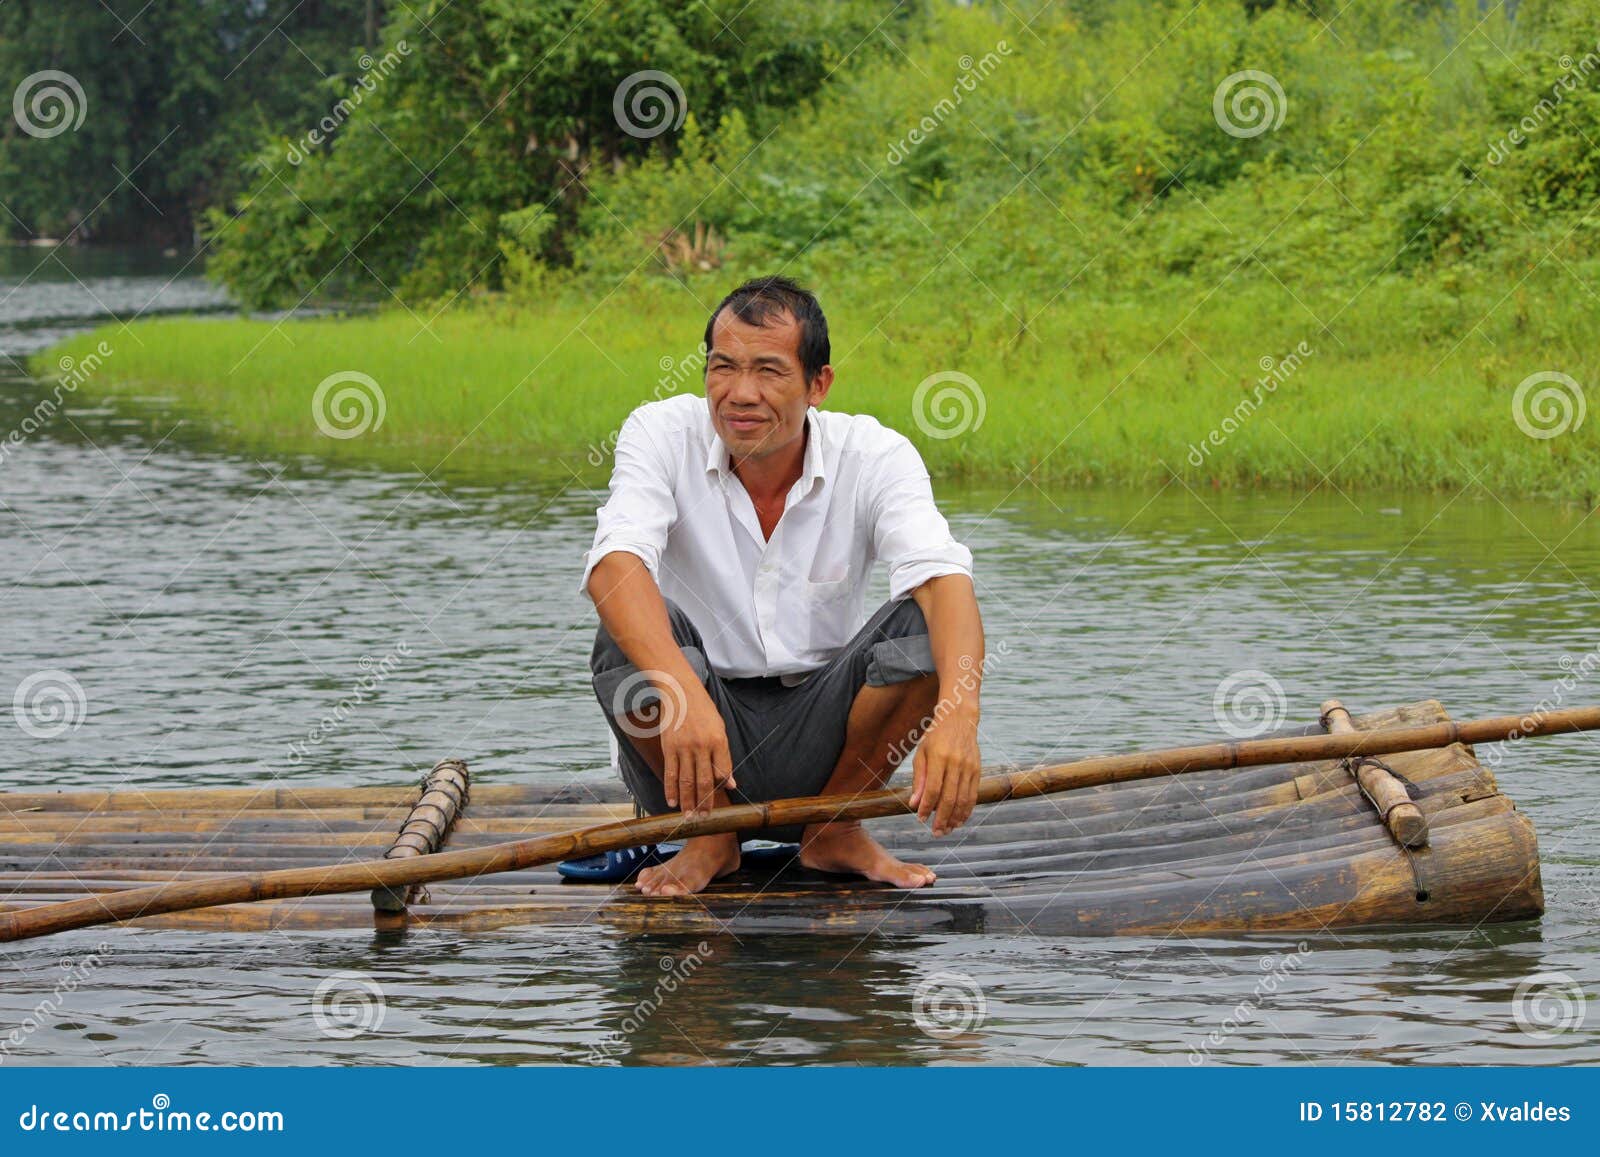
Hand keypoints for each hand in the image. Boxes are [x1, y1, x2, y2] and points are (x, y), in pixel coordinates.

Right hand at [658, 681, 735, 815]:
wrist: (680, 692)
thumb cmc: (703, 711)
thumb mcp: (720, 729)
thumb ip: (725, 757)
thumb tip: (731, 783)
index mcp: (719, 741)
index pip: (722, 772)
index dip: (721, 790)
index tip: (718, 804)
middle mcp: (702, 746)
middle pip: (704, 781)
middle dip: (704, 802)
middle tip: (704, 818)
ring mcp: (684, 748)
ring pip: (686, 781)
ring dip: (687, 801)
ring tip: (689, 816)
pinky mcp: (669, 748)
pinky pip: (670, 773)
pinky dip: (670, 790)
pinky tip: (671, 802)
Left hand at [909, 708, 980, 835]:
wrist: (959, 719)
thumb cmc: (935, 737)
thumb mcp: (921, 754)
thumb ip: (919, 779)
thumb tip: (915, 804)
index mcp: (939, 757)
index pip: (933, 789)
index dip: (927, 807)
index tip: (921, 819)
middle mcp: (956, 762)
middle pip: (950, 798)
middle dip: (942, 818)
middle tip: (936, 833)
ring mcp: (969, 767)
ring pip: (963, 799)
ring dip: (955, 818)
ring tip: (947, 830)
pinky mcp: (978, 770)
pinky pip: (973, 794)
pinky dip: (967, 810)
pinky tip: (959, 819)